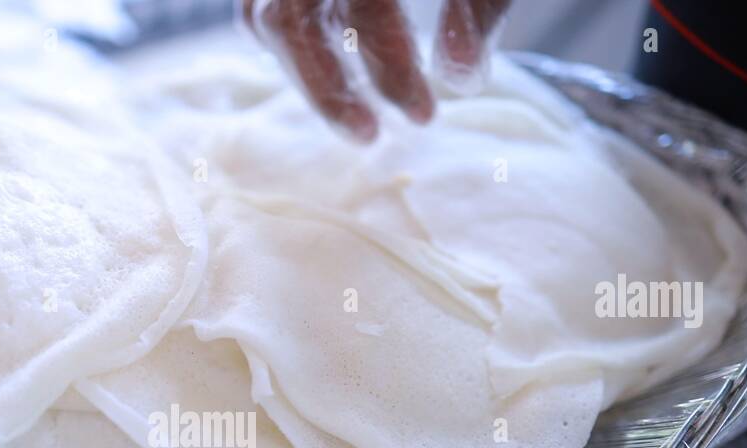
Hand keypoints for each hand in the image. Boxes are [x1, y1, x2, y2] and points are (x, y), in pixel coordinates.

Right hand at [241, 0, 511, 140]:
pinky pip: (269, 1)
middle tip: (371, 135)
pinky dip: (297, 29)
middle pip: (283, 16)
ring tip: (353, 113)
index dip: (390, 64)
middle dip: (327, 84)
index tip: (424, 113)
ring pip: (267, 10)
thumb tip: (462, 80)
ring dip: (306, 65)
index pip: (362, 1)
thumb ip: (479, 5)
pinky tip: (340, 57)